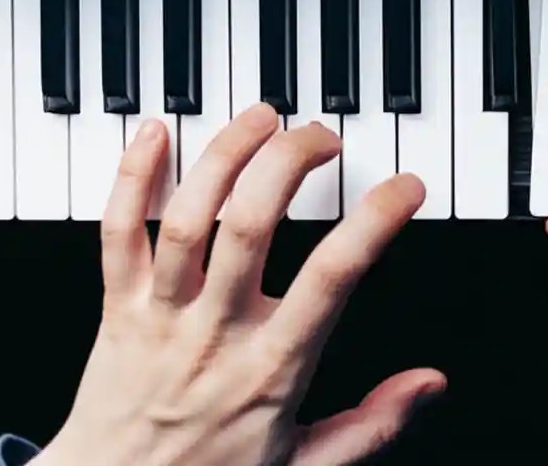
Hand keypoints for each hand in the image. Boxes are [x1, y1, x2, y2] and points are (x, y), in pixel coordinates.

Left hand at [31, 103, 444, 465]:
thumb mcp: (307, 465)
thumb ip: (373, 424)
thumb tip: (430, 383)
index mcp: (271, 367)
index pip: (332, 277)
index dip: (373, 221)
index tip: (404, 186)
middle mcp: (215, 331)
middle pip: (252, 224)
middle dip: (292, 161)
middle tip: (324, 138)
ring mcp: (162, 314)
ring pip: (188, 217)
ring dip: (226, 155)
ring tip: (262, 117)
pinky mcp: (117, 307)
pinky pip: (116, 233)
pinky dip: (130, 178)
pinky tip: (155, 135)